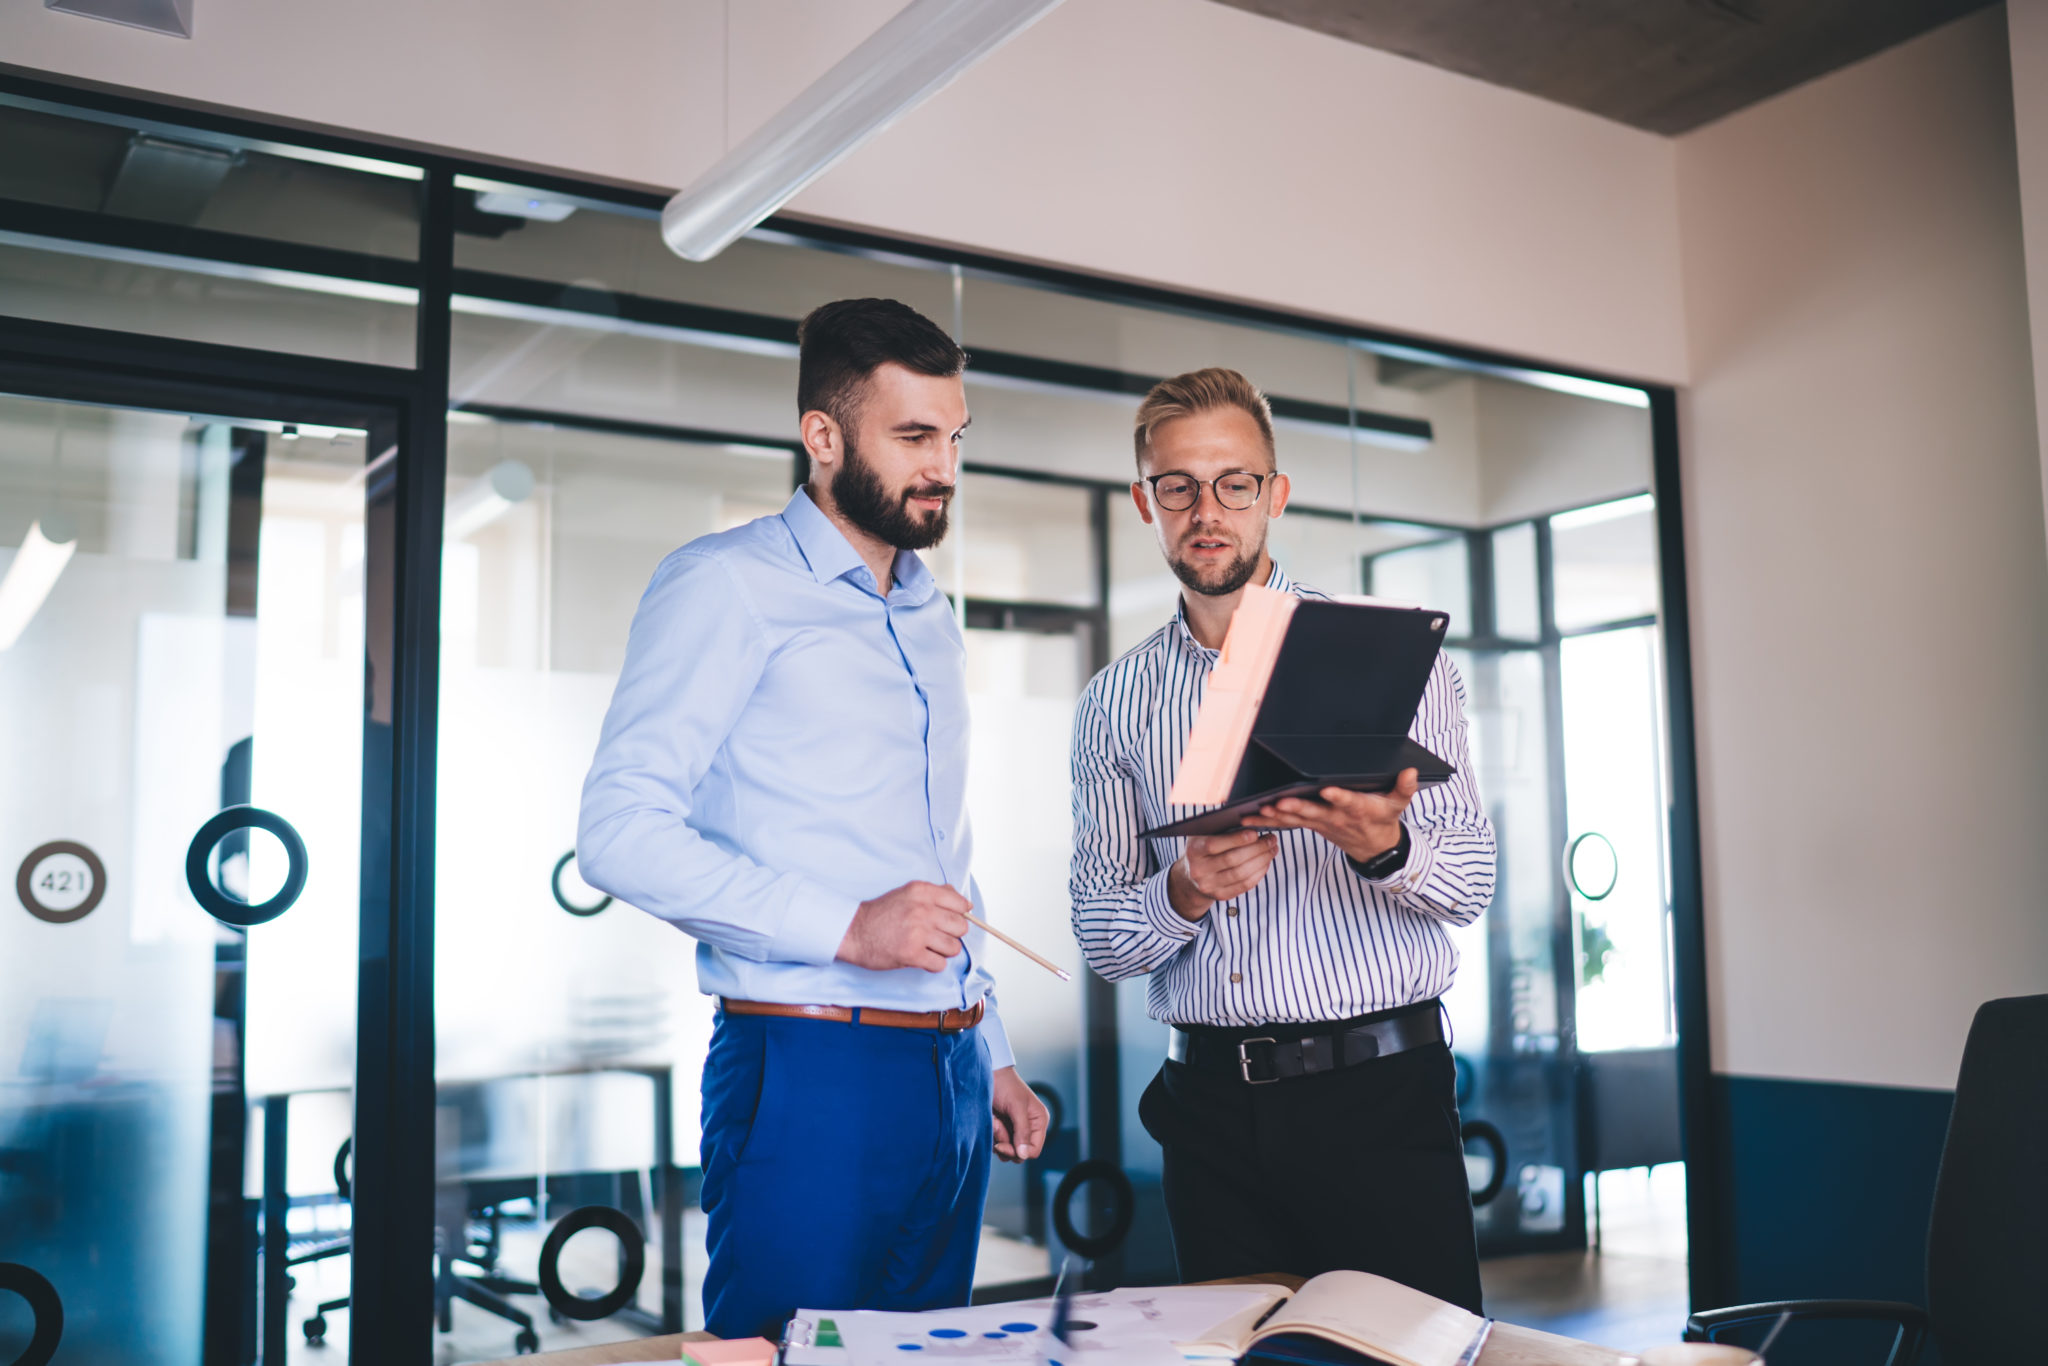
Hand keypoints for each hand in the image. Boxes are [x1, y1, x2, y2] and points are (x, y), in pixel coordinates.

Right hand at [836, 881, 971, 971]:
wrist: (854, 931)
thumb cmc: (882, 913)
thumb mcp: (908, 893)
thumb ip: (936, 894)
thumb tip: (966, 904)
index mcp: (923, 892)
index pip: (961, 905)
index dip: (960, 915)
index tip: (950, 921)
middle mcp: (922, 910)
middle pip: (961, 928)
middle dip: (952, 934)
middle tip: (938, 936)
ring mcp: (918, 933)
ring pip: (953, 948)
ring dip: (943, 951)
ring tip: (929, 947)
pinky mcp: (912, 954)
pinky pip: (940, 964)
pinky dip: (933, 964)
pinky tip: (921, 957)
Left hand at [991, 1066, 1049, 1162]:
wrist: (988, 1073)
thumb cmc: (1005, 1085)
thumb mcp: (1016, 1107)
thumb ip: (1022, 1131)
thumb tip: (1024, 1155)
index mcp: (1038, 1122)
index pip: (1034, 1150)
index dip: (1020, 1152)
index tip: (1002, 1145)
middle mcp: (1028, 1128)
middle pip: (1019, 1154)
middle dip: (1005, 1143)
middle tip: (995, 1126)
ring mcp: (1013, 1129)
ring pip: (1006, 1150)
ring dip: (996, 1138)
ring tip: (993, 1119)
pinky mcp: (1001, 1129)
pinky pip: (996, 1143)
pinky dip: (991, 1134)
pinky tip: (990, 1119)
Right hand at [1166, 829, 1278, 918]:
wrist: (1190, 876)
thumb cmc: (1203, 848)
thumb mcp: (1203, 835)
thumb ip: (1220, 828)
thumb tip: (1248, 820)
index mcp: (1193, 850)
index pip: (1214, 845)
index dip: (1236, 839)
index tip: (1255, 833)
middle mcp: (1198, 870)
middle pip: (1232, 860)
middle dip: (1256, 849)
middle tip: (1271, 839)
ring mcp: (1209, 885)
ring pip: (1241, 874)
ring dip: (1262, 861)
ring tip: (1272, 849)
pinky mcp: (1220, 895)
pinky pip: (1245, 885)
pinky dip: (1259, 873)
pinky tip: (1266, 862)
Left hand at [1255, 769, 1419, 862]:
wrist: (1375, 848)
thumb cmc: (1383, 819)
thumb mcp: (1398, 804)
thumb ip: (1405, 788)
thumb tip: (1411, 772)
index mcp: (1358, 809)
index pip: (1348, 801)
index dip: (1339, 797)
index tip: (1328, 790)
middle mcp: (1337, 816)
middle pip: (1315, 811)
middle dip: (1297, 807)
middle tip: (1279, 802)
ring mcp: (1322, 823)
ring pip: (1297, 819)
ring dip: (1277, 816)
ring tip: (1259, 810)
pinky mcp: (1311, 825)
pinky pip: (1287, 824)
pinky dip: (1268, 823)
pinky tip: (1248, 820)